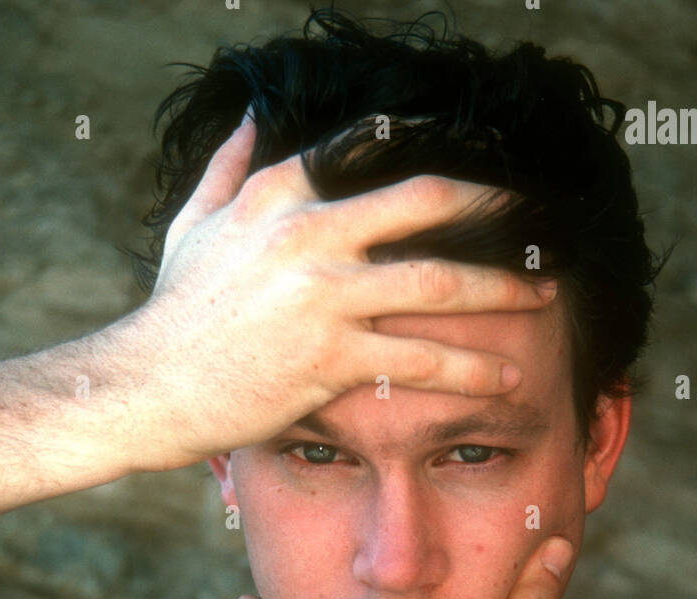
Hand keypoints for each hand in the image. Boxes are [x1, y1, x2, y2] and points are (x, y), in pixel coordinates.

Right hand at [130, 110, 556, 468]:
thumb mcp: (194, 225)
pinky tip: (506, 380)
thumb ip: (229, 168)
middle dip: (493, 207)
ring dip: (501, 288)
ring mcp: (324, 293)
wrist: (151, 386)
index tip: (480, 181)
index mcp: (281, 192)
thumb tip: (251, 115)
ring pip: (438, 282)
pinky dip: (470, 371)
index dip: (433, 166)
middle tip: (540, 219)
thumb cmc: (174, 313)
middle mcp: (310, 231)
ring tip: (545, 295)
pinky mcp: (332, 355)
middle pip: (427, 203)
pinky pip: (420, 359)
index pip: (373, 154)